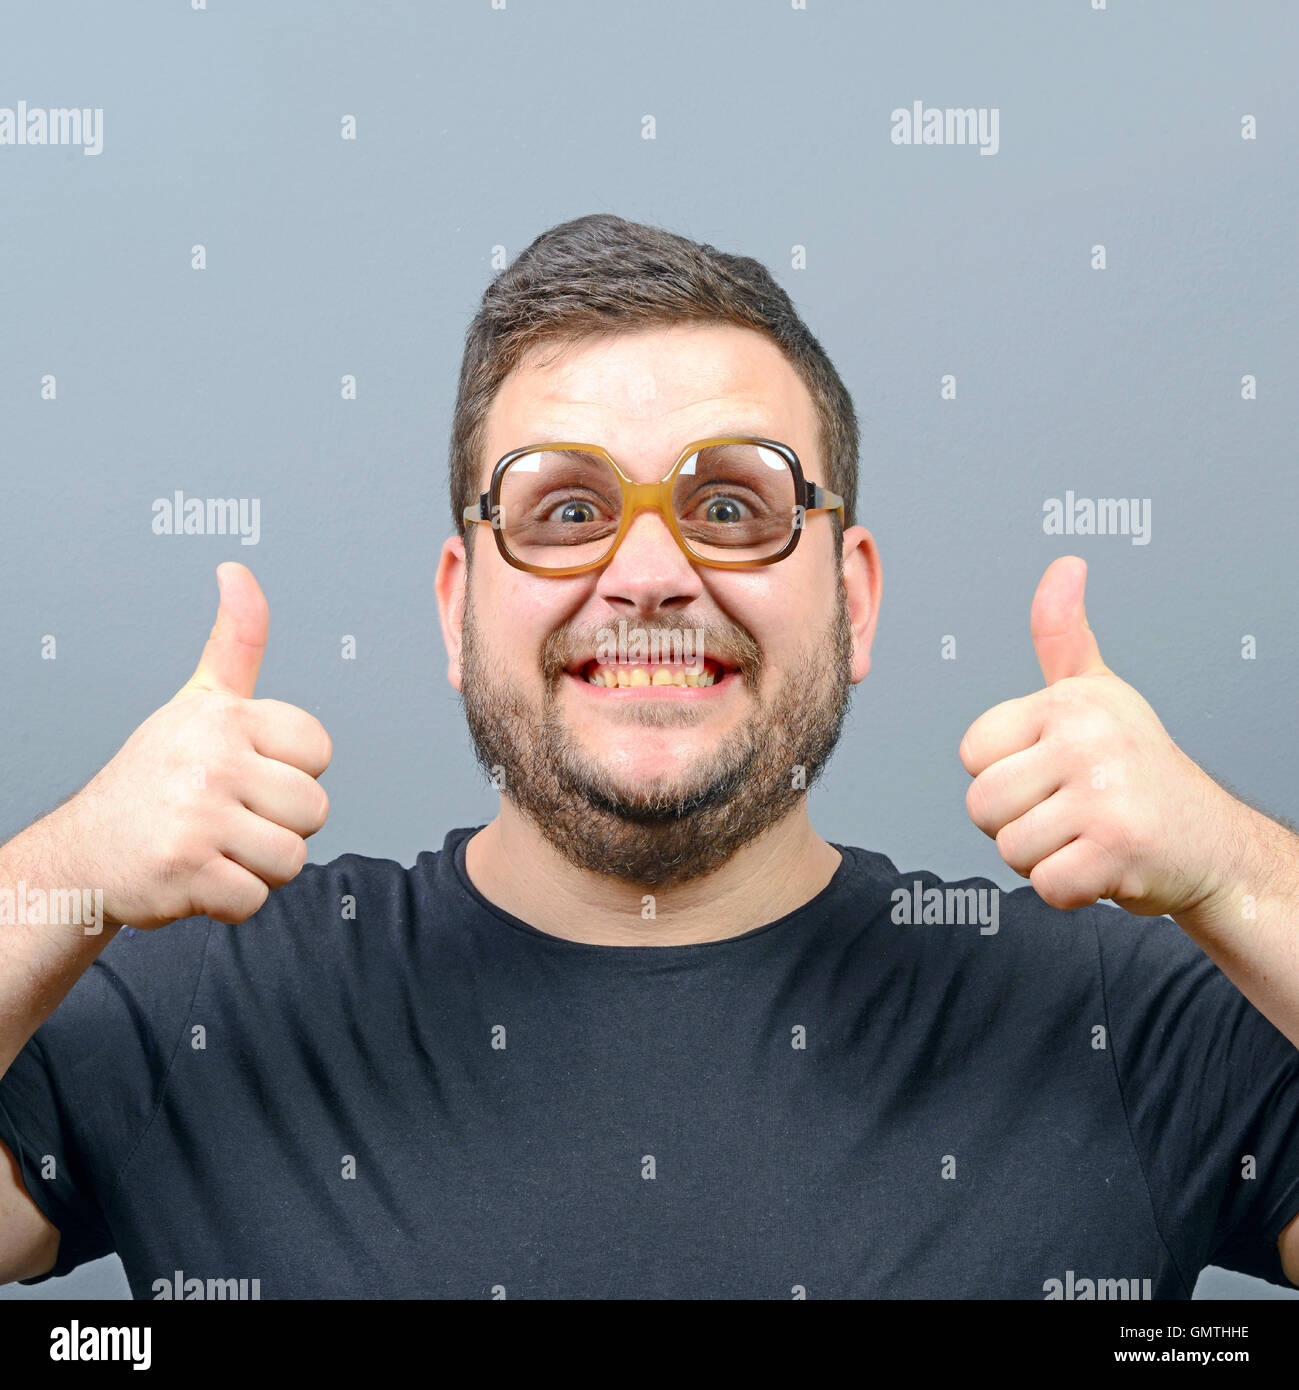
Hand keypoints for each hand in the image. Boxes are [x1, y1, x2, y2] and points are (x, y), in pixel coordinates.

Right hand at [64, 563, 331, 928]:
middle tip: (227, 818)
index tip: (247, 771)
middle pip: (314, 810)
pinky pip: (255, 899)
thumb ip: (236, 640)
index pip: (319, 751)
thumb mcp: (198, 701)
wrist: (84, 852)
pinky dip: (230, 901)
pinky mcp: (184, 870)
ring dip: (257, 866)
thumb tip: (238, 571)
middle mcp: (210, 759)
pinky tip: (196, 877)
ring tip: (214, 847)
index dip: (290, 772)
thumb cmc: (154, 776)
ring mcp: (196, 815)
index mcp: (224, 717)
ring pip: (291, 859)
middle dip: (278, 826)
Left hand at [959, 556, 1231, 917]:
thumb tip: (1064, 566)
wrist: (1209, 841)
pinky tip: (1105, 865)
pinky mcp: (1118, 849)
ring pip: (1009, 849)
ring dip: (1044, 858)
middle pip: (982, 807)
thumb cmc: (1139, 767)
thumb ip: (1063, 635)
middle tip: (1072, 813)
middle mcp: (1086, 739)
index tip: (1052, 773)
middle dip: (1018, 824)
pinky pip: (1045, 885)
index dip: (1004, 776)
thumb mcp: (1098, 691)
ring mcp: (1104, 794)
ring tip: (1088, 836)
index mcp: (1067, 701)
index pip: (972, 754)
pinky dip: (1071, 890)